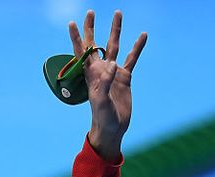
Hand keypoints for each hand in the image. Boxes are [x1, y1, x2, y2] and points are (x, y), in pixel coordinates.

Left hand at [68, 10, 146, 160]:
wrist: (113, 127)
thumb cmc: (102, 117)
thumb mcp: (101, 102)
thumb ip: (105, 83)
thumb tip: (112, 64)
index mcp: (90, 74)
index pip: (81, 52)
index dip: (76, 38)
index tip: (72, 22)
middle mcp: (100, 69)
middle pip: (95, 44)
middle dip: (92, 28)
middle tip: (91, 11)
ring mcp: (113, 72)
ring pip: (114, 46)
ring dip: (115, 30)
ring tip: (118, 13)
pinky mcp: (125, 77)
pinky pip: (132, 58)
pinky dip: (137, 47)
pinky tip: (143, 35)